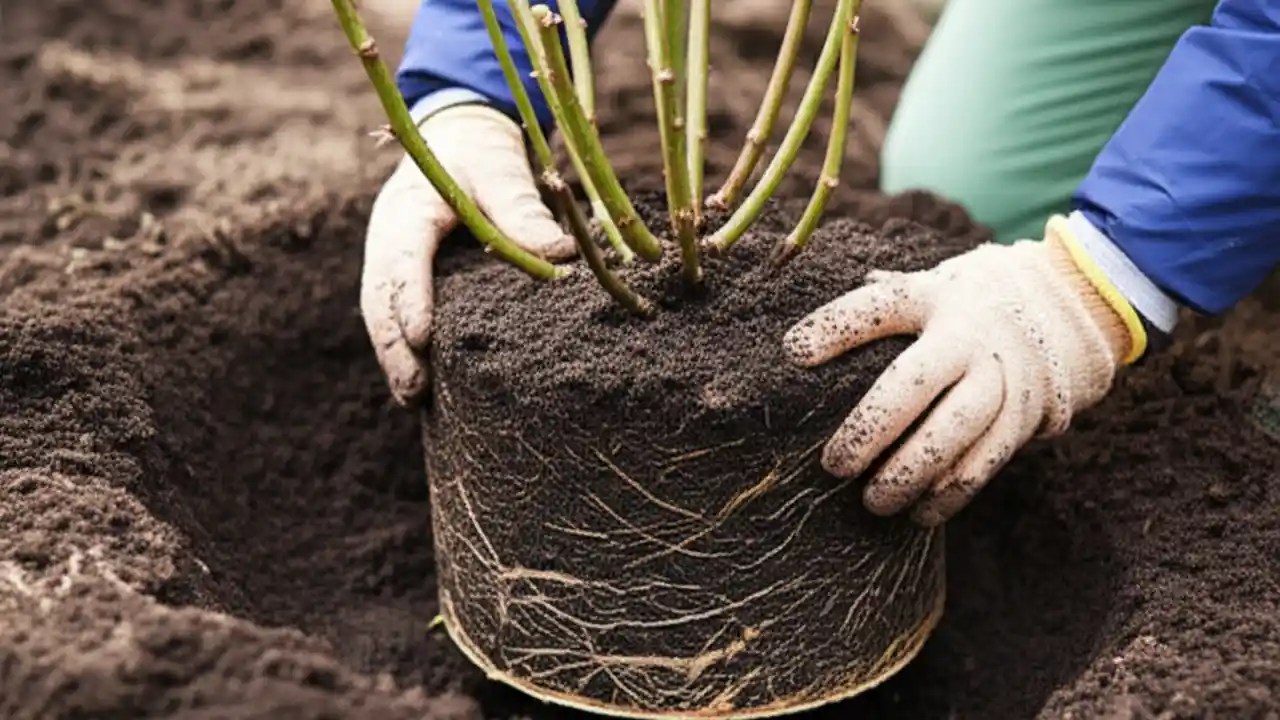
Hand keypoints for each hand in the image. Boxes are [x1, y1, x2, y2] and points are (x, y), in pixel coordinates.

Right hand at [362, 105, 575, 405]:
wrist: (455, 135)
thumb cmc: (481, 153)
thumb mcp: (502, 170)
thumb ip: (523, 209)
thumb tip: (562, 253)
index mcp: (409, 207)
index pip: (402, 256)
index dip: (410, 296)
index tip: (421, 335)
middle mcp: (387, 235)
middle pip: (379, 296)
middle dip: (393, 345)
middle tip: (413, 389)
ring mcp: (386, 256)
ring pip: (378, 311)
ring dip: (391, 355)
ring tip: (410, 398)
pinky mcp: (397, 272)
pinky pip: (388, 313)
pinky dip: (397, 347)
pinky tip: (415, 385)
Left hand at [783, 219, 1137, 525]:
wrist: (1074, 304)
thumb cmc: (974, 300)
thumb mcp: (933, 283)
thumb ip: (883, 299)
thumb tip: (812, 329)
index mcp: (936, 297)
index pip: (879, 306)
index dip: (835, 327)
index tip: (793, 352)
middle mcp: (969, 336)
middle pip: (914, 383)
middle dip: (872, 428)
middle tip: (834, 465)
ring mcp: (1002, 376)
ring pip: (955, 432)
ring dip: (911, 474)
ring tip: (873, 503)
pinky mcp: (1026, 415)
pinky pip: (987, 461)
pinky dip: (952, 492)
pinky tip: (920, 514)